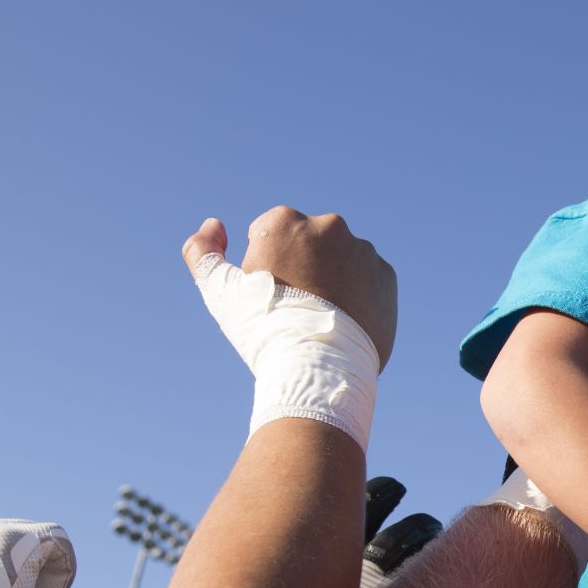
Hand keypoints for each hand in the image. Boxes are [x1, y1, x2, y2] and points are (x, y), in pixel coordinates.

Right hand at [183, 210, 395, 367]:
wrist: (316, 366)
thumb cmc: (262, 329)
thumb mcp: (218, 291)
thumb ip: (201, 250)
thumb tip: (214, 224)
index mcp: (284, 220)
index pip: (271, 236)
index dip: (267, 267)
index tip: (272, 294)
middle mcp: (328, 225)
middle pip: (309, 245)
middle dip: (303, 267)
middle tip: (298, 308)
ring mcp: (361, 249)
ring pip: (341, 261)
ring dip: (333, 279)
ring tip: (324, 317)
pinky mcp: (386, 276)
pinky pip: (369, 281)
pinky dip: (360, 295)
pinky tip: (346, 320)